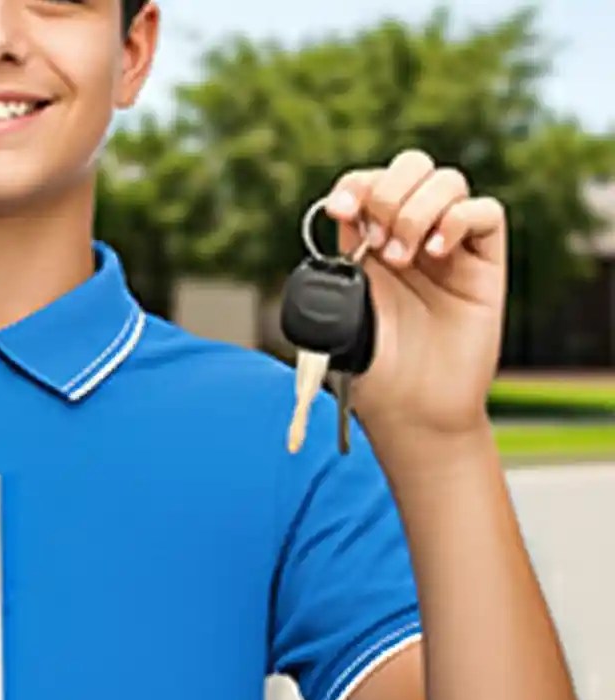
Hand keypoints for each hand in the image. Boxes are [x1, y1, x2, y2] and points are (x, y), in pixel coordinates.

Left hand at [323, 149, 507, 435]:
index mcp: (369, 241)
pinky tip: (438, 253)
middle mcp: (411, 236)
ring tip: (402, 257)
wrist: (412, 409)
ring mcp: (450, 248)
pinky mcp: (485, 266)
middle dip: (388, 190)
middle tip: (375, 240)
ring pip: (448, 181)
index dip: (356, 184)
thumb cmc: (372, 368)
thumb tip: (336, 218)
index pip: (369, 182)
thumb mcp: (338, 312)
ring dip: (418, 208)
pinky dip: (460, 219)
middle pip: (410, 167)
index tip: (341, 211)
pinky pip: (487, 212)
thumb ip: (336, 266)